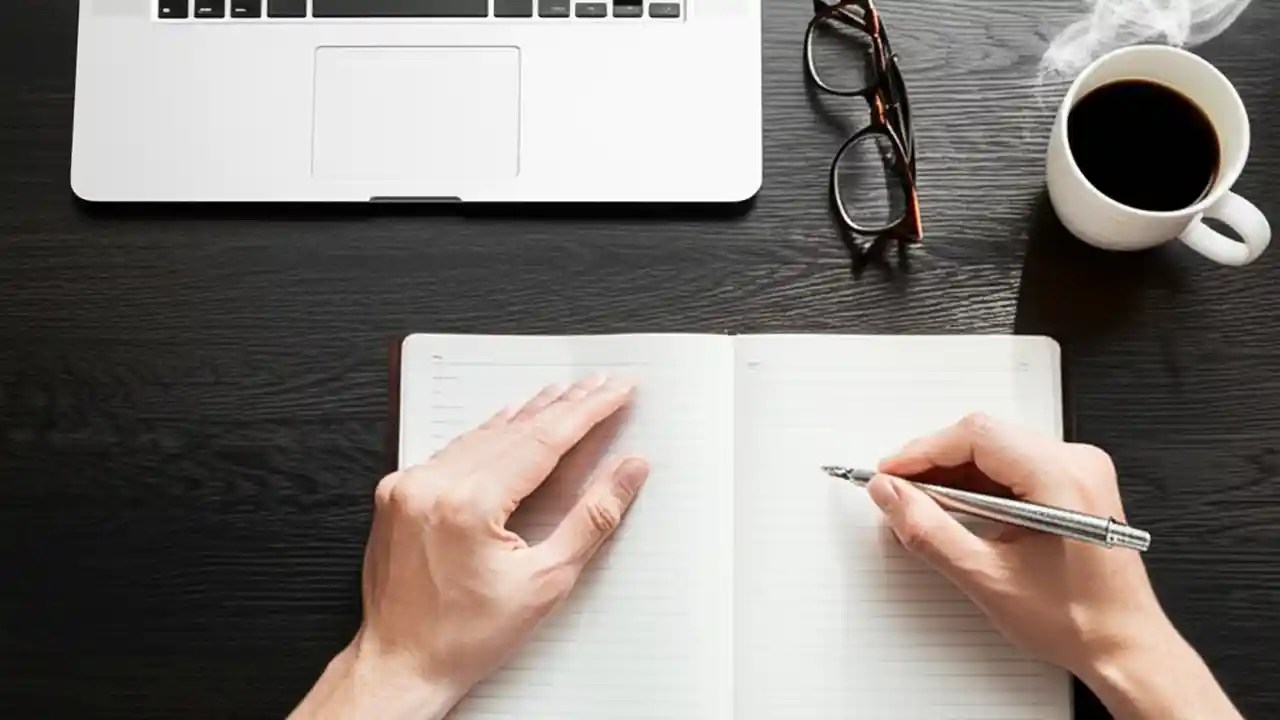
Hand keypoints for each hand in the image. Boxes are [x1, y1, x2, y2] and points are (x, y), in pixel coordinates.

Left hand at [291, 375, 648, 719]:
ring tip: (562, 395)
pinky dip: (487, 436)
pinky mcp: (396, 493)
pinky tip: (508, 423)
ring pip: (480, 435)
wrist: (401, 664)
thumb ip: (592, 518)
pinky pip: (451, 450)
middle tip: (598, 386)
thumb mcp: (545, 581)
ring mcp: (407, 487)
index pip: (542, 441)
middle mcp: (431, 486)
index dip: (585, 413)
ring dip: (526, 416)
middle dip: (562, 407)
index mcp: (468, 505)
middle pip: (513, 430)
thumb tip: (627, 472)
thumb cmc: (465, 637)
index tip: (614, 393)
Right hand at [868, 413, 1240, 719]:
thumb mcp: (987, 577)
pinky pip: (1013, 466)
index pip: (977, 436)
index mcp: (1064, 477)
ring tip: (921, 505)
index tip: (891, 473)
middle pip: (985, 437)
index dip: (923, 451)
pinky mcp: (1073, 484)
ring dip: (954, 474)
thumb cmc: (1078, 620)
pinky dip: (977, 484)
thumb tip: (891, 496)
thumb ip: (929, 530)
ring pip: (996, 449)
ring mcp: (1079, 471)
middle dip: (934, 462)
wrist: (1123, 645)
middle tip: (898, 490)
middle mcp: (1078, 463)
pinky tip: (955, 510)